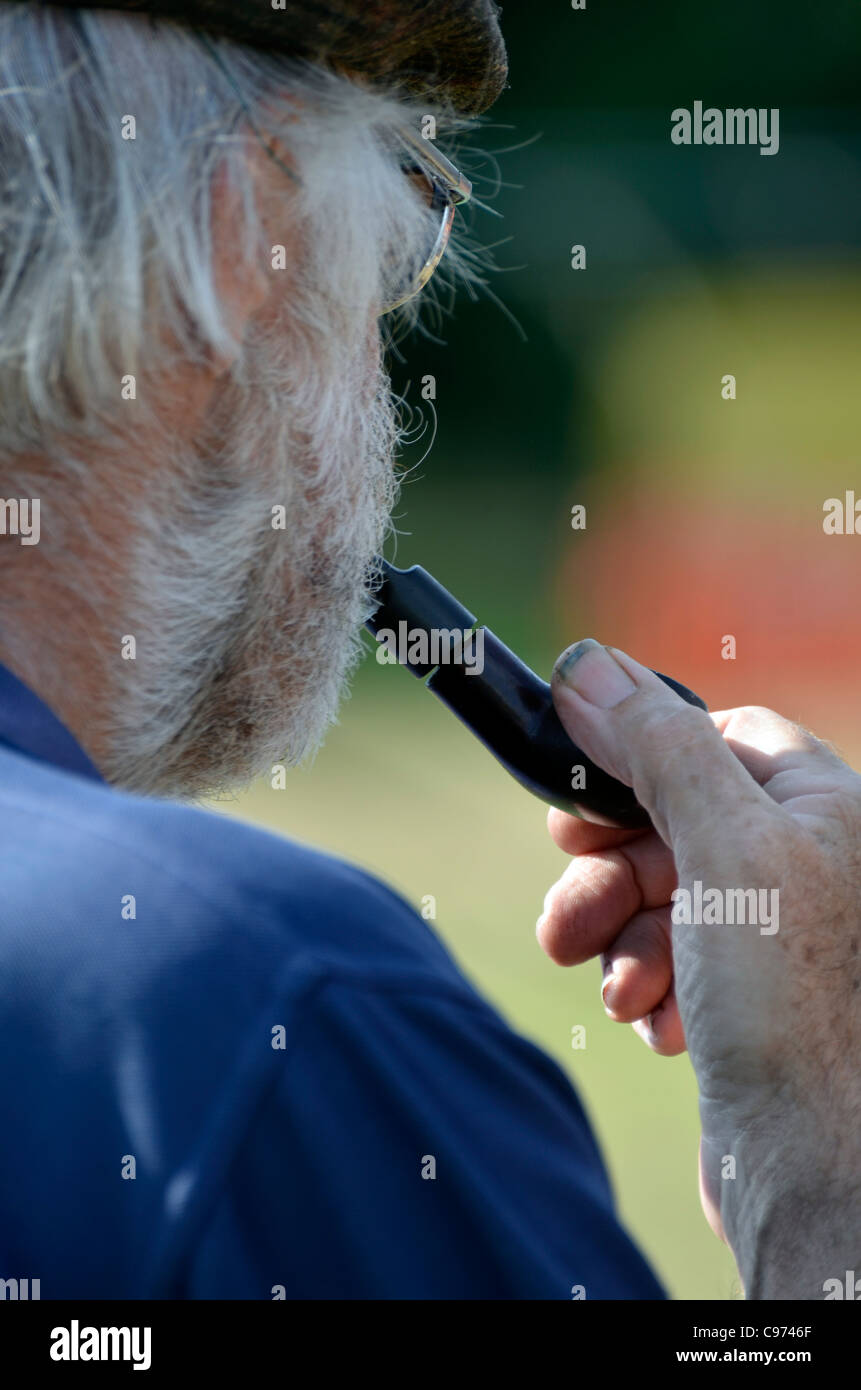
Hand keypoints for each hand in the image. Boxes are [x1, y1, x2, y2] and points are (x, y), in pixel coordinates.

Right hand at [537, 638, 860, 1298]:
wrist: (815, 1167)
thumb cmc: (795, 1003)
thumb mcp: (725, 845)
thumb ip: (658, 748)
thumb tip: (588, 665)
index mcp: (822, 806)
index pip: (718, 735)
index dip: (642, 751)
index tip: (575, 782)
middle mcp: (805, 863)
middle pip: (675, 820)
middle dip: (611, 864)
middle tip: (572, 896)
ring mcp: (774, 934)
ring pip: (660, 895)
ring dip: (619, 932)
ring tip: (614, 977)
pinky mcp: (743, 998)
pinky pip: (668, 959)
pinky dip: (644, 981)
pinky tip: (653, 1018)